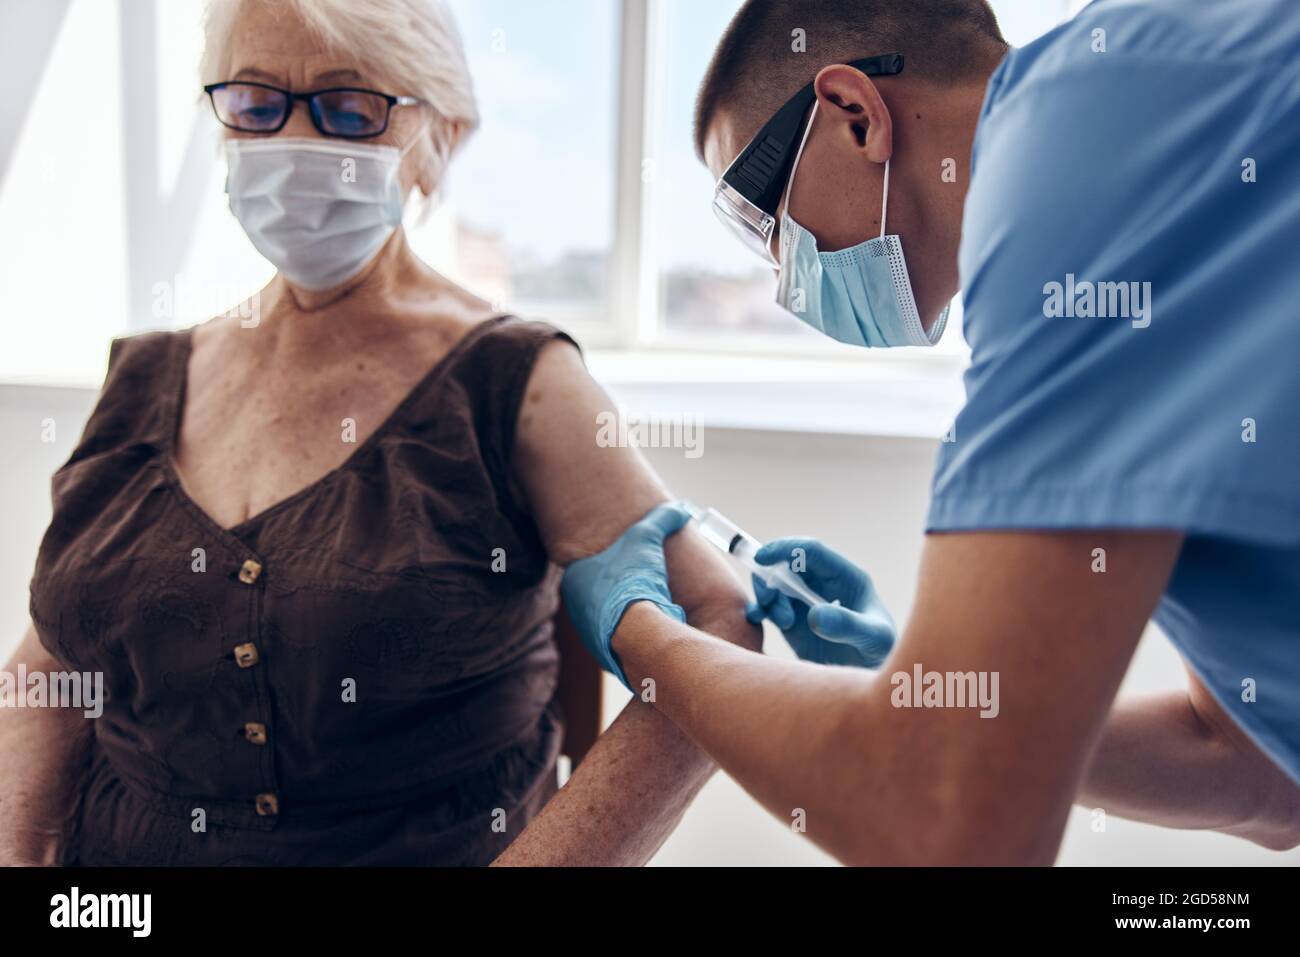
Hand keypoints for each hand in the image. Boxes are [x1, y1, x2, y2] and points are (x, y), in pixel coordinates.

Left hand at [561, 503, 691, 688]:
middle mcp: (575, 609)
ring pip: (612, 621)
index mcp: (574, 580)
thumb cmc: (634, 581)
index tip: (637, 564)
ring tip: (654, 609)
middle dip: (625, 592)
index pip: (593, 568)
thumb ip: (662, 519)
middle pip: (603, 596)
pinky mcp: (606, 658)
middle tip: (649, 587)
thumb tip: (682, 507)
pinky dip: (637, 637)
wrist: (637, 630)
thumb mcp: (648, 538)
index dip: (619, 564)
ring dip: (630, 617)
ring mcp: (589, 636)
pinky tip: (654, 631)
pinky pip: (623, 644)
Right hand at [745, 538, 895, 667]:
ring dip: (769, 598)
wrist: (870, 679)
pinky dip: (758, 608)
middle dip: (772, 577)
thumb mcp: (874, 639)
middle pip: (787, 564)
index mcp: (846, 577)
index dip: (785, 549)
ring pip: (775, 585)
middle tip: (769, 601)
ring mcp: (806, 602)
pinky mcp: (793, 622)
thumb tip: (814, 614)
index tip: (762, 558)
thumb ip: (847, 624)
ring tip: (784, 623)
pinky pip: (768, 606)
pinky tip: (756, 619)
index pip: (812, 551)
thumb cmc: (882, 655)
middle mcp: (824, 585)